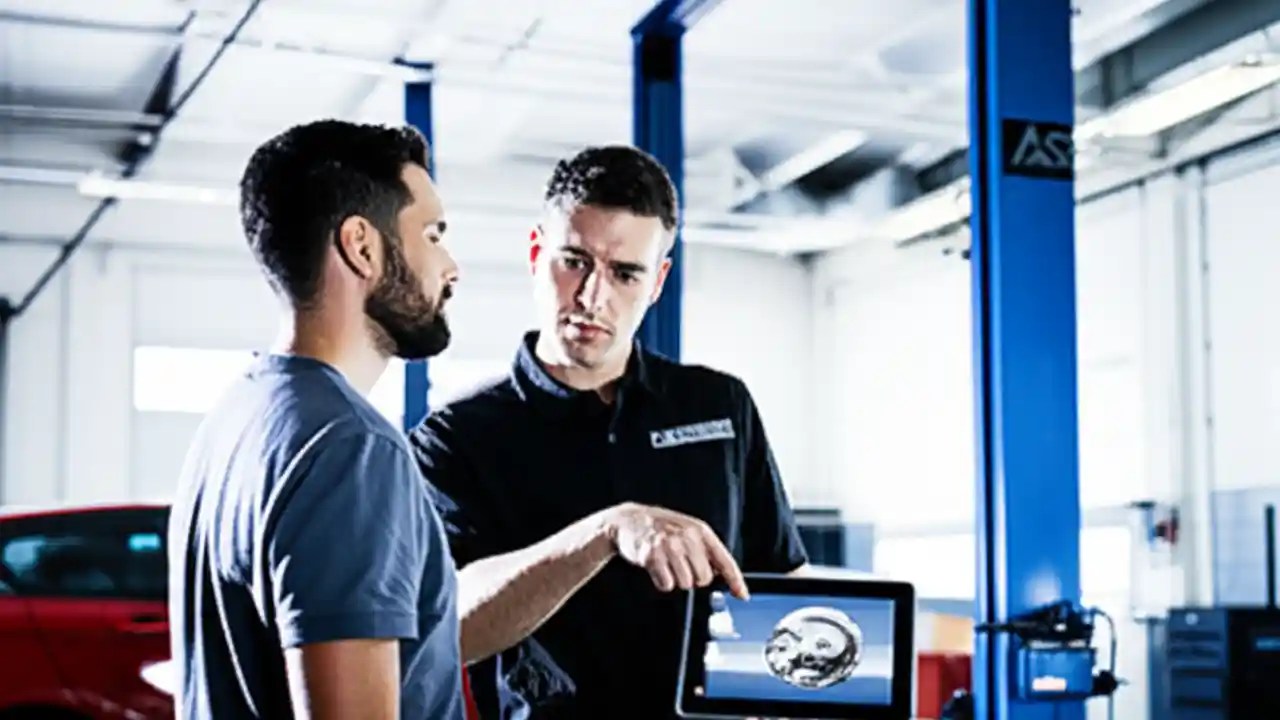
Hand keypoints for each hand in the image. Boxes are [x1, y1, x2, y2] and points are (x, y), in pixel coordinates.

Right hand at [605, 502, 748, 598]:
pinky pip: (667, 585)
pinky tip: (656, 567)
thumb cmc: (663, 528)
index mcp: (701, 531)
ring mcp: (670, 546)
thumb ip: (706, 551)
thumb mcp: (689, 531)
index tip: (743, 595)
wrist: (629, 520)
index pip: (725, 560)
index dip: (735, 580)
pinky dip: (662, 581)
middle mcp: (688, 537)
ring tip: (667, 563)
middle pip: (704, 578)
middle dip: (693, 577)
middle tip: (681, 565)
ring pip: (685, 583)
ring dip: (676, 579)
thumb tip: (723, 576)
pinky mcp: (653, 556)